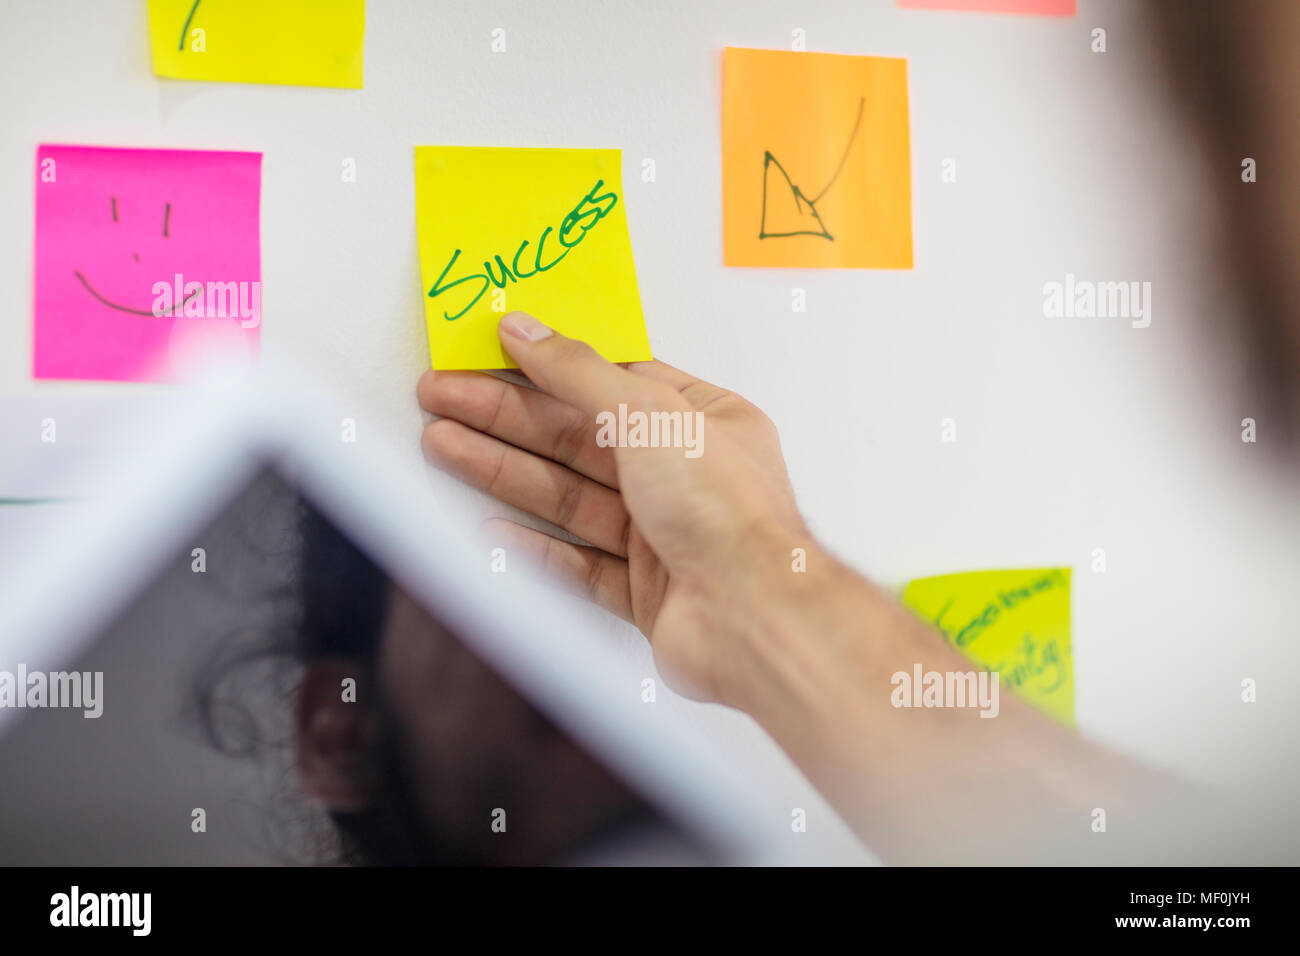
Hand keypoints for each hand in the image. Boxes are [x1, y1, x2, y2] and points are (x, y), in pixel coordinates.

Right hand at [417, 312, 809, 704]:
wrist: (754, 616)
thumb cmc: (729, 513)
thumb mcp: (650, 414)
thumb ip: (580, 372)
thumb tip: (530, 332)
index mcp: (704, 421)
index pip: (610, 382)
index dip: (546, 367)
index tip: (489, 353)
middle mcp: (685, 475)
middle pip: (577, 439)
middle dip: (505, 417)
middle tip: (442, 398)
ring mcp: (664, 534)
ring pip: (570, 497)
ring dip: (504, 470)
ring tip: (443, 444)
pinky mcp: (647, 591)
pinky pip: (578, 562)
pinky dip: (534, 545)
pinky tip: (491, 528)